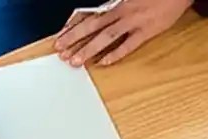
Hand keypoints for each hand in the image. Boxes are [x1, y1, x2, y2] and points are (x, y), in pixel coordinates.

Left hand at [54, 0, 191, 66]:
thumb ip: (115, 4)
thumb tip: (100, 12)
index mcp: (117, 1)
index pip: (89, 14)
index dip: (74, 26)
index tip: (61, 36)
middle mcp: (123, 11)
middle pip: (92, 26)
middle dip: (74, 39)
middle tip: (60, 51)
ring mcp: (134, 22)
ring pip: (106, 37)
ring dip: (89, 49)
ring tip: (76, 61)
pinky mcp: (147, 31)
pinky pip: (128, 45)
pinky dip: (115, 54)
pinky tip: (103, 63)